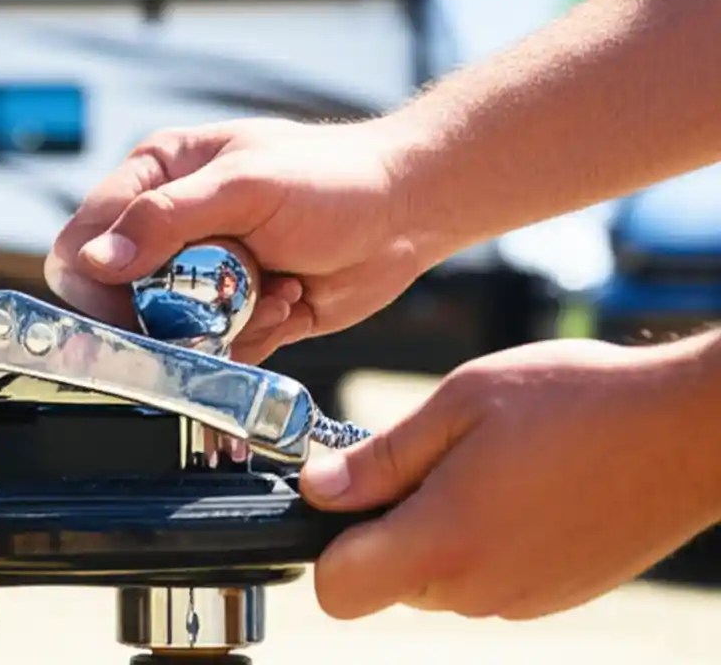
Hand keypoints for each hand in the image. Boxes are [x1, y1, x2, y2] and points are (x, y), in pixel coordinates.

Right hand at [45, 117, 432, 363]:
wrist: (408, 212)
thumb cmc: (333, 179)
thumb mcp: (245, 187)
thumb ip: (166, 220)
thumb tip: (96, 259)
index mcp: (157, 176)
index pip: (84, 238)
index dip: (96, 281)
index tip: (133, 304)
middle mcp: (170, 227)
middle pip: (121, 298)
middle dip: (169, 311)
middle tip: (218, 302)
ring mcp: (202, 275)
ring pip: (170, 333)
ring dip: (223, 325)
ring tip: (276, 289)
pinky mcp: (235, 314)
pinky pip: (215, 351)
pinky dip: (252, 339)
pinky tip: (291, 299)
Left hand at [300, 337, 720, 619]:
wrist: (686, 431)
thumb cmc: (576, 402)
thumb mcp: (461, 403)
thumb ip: (381, 457)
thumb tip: (319, 488)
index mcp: (443, 542)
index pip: (338, 590)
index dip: (328, 544)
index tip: (350, 494)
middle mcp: (477, 589)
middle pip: (385, 578)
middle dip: (391, 524)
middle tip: (438, 459)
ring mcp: (519, 600)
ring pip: (435, 578)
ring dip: (439, 530)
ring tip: (489, 466)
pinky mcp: (551, 597)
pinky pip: (484, 578)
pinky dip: (484, 540)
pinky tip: (521, 488)